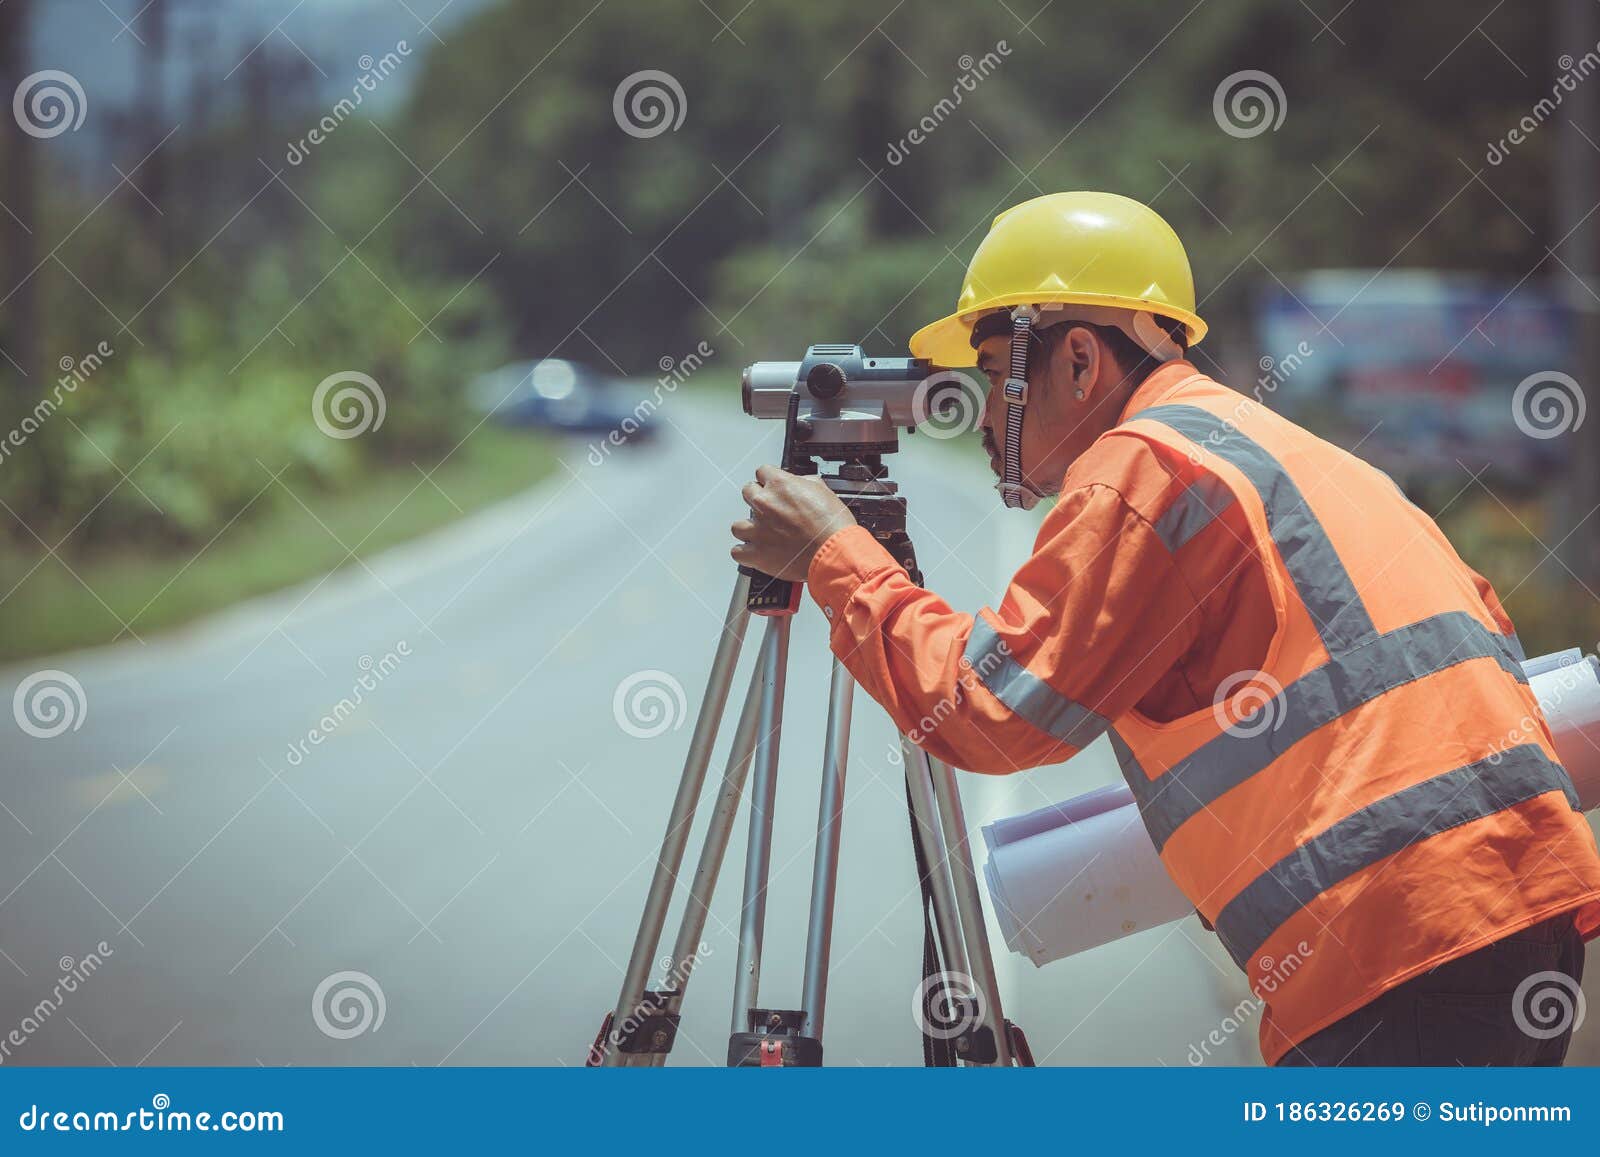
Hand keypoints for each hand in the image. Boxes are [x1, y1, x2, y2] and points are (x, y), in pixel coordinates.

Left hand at [730, 465, 855, 580]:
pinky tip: (756, 553)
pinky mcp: (756, 553)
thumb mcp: (824, 491)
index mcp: (780, 485)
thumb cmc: (833, 526)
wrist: (835, 553)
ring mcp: (757, 529)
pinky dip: (745, 553)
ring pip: (738, 526)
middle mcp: (764, 504)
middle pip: (747, 493)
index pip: (762, 472)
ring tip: (762, 535)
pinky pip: (737, 551)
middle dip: (757, 501)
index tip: (773, 488)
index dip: (769, 480)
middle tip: (770, 512)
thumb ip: (805, 484)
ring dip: (748, 529)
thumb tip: (800, 484)